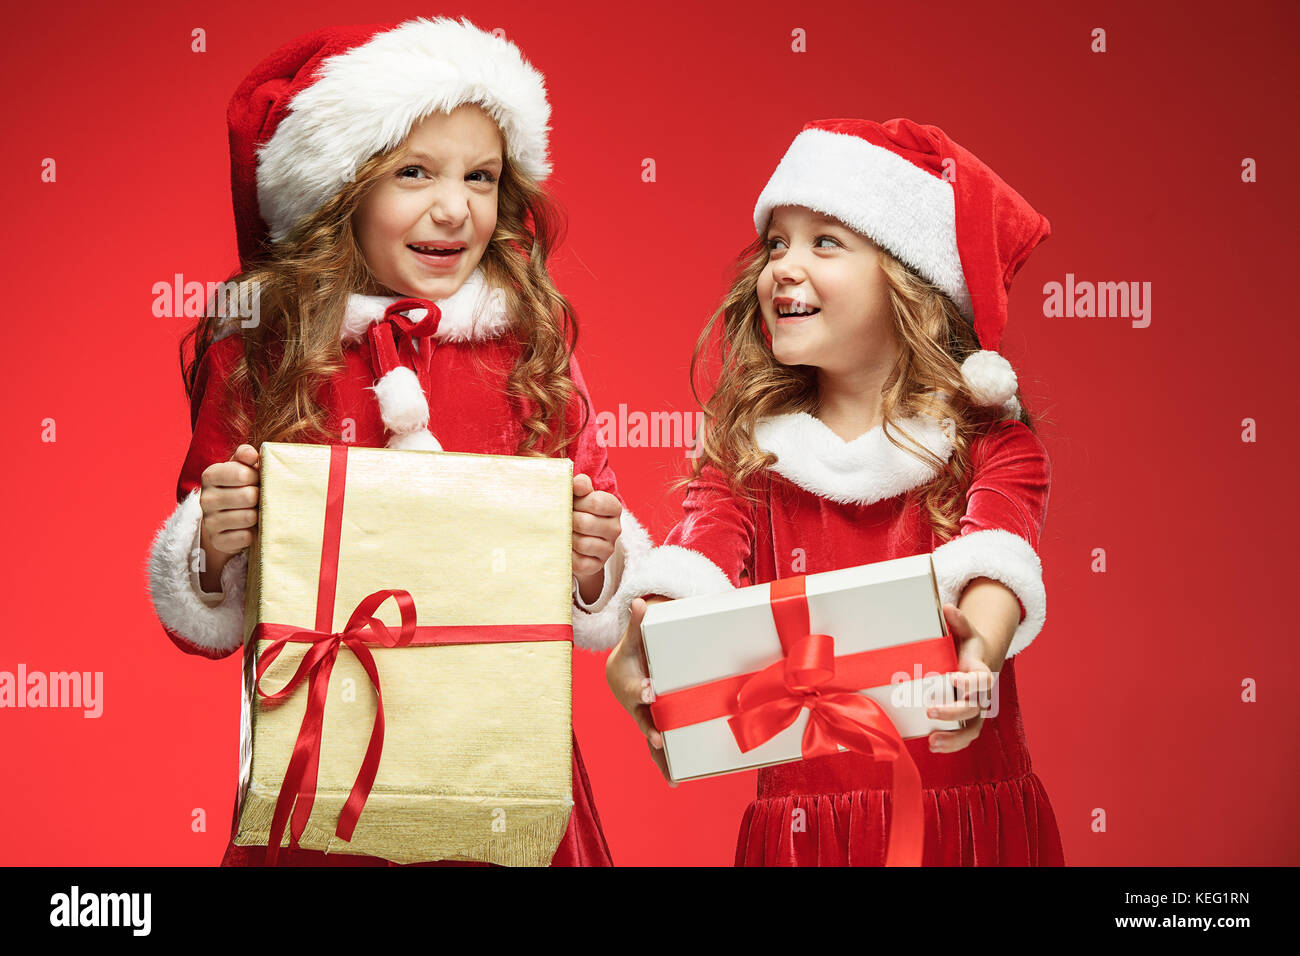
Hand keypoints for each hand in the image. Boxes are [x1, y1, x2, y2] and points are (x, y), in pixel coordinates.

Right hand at [199, 443, 260, 559]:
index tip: (257, 479)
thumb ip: (246, 455)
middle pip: (248, 496)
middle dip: (260, 497)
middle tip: (259, 498)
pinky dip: (254, 533)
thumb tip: (251, 454)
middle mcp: (206, 498)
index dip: (257, 477)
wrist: (227, 517)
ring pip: (248, 517)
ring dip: (259, 515)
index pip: (242, 474)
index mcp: (211, 475)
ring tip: (255, 512)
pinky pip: (245, 537)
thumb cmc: (241, 486)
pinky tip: (250, 528)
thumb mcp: (242, 467)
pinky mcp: (218, 541)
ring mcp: (209, 522)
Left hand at [572, 472, 620, 588]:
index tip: (569, 502)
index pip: (596, 502)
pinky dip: (567, 555)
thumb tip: (577, 482)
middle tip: (560, 519)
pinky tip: (564, 547)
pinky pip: (579, 563)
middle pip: (584, 523)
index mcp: (613, 507)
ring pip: (582, 543)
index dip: (577, 502)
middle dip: (567, 520)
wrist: (578, 539)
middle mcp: (615, 528)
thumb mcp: (580, 496)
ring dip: (566, 538)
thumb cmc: (577, 511)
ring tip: (561, 532)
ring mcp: (608, 549)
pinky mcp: (597, 565)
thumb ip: (580, 485)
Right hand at [605, 596, 674, 784]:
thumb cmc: (630, 656)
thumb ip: (636, 624)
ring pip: (651, 739)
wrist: (620, 674)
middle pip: (643, 719)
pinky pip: (660, 748)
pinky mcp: (654, 726)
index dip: (641, 690)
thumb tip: (638, 602)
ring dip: (660, 756)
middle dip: (651, 728)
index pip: (635, 688)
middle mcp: (636, 706)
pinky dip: (666, 764)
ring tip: (672, 775)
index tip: (650, 691)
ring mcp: (645, 719)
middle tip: (660, 738)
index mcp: (630, 684)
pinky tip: (675, 780)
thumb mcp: (632, 639)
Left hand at [926, 602, 996, 753]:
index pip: (981, 680)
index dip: (971, 682)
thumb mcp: (965, 633)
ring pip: (971, 729)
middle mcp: (980, 695)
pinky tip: (933, 745)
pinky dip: (951, 744)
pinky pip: (964, 736)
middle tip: (930, 710)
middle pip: (973, 708)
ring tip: (932, 742)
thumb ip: (958, 622)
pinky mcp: (968, 721)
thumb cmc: (967, 648)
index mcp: (980, 672)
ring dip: (953, 738)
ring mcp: (975, 710)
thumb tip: (947, 607)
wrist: (979, 662)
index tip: (954, 679)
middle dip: (953, 712)